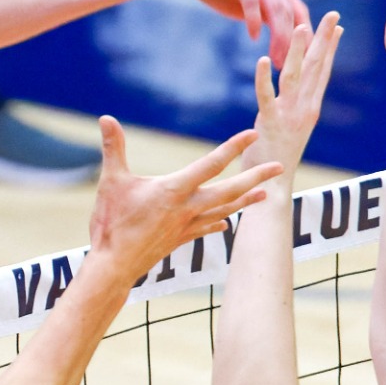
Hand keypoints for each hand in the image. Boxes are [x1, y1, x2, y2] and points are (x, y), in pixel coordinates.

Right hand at [87, 120, 281, 279]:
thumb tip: (105, 117)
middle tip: (280, 167)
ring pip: (224, 210)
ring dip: (245, 201)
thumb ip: (113, 148)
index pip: (211, 163)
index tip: (252, 135)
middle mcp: (187, 207)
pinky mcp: (180, 239)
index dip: (233, 147)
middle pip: (229, 189)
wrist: (114, 266)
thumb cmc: (111, 223)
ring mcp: (186, 226)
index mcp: (175, 189)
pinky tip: (226, 221)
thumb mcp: (111, 181)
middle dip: (256, 177)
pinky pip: (206, 228)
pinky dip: (219, 222)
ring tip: (264, 195)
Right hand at [160, 0, 310, 64]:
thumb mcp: (244, 0)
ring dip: (277, 35)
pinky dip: (254, 20)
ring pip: (273, 6)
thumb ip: (263, 11)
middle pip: (288, 10)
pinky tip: (253, 37)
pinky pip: (251, 1)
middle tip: (286, 65)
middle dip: (290, 41)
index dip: (303, 33)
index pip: (297, 7)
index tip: (303, 58)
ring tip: (274, 57)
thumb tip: (280, 33)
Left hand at [251, 10, 342, 171]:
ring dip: (298, 50)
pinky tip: (261, 60)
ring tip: (302, 25)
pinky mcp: (270, 123)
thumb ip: (297, 108)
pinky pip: (266, 96)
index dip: (330, 48)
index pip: (322, 72)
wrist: (274, 188)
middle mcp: (304, 109)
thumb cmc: (278, 158)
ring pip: (294, 76)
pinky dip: (263, 78)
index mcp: (310, 109)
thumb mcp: (293, 128)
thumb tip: (300, 92)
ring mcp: (288, 116)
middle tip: (333, 14)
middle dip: (324, 39)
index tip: (337, 26)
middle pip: (316, 68)